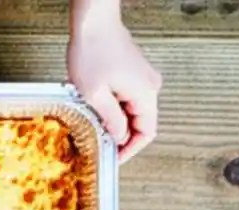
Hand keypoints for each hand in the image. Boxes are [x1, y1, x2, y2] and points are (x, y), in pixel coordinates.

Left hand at [67, 23, 161, 162]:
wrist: (93, 22)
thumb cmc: (93, 51)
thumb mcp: (95, 95)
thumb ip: (110, 120)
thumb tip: (118, 138)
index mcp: (146, 94)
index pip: (147, 132)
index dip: (130, 149)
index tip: (113, 158)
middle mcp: (150, 86)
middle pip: (138, 122)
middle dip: (117, 134)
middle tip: (94, 140)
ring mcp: (142, 78)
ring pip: (129, 110)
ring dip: (110, 118)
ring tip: (88, 115)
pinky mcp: (132, 71)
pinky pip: (124, 96)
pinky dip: (109, 104)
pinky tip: (90, 100)